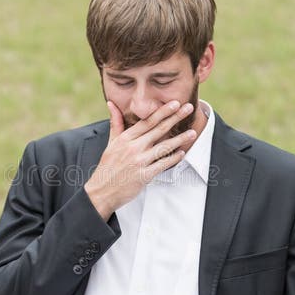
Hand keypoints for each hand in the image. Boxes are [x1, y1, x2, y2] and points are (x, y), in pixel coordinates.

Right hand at [84, 99, 195, 219]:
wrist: (102, 191)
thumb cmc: (107, 167)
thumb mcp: (110, 143)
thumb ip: (116, 123)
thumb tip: (111, 104)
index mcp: (125, 138)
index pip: (147, 121)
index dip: (163, 111)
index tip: (175, 104)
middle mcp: (133, 148)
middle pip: (158, 130)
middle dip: (175, 118)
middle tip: (188, 108)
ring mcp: (139, 161)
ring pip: (164, 147)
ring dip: (180, 139)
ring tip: (192, 132)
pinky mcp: (144, 175)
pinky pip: (163, 164)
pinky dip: (173, 158)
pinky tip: (182, 153)